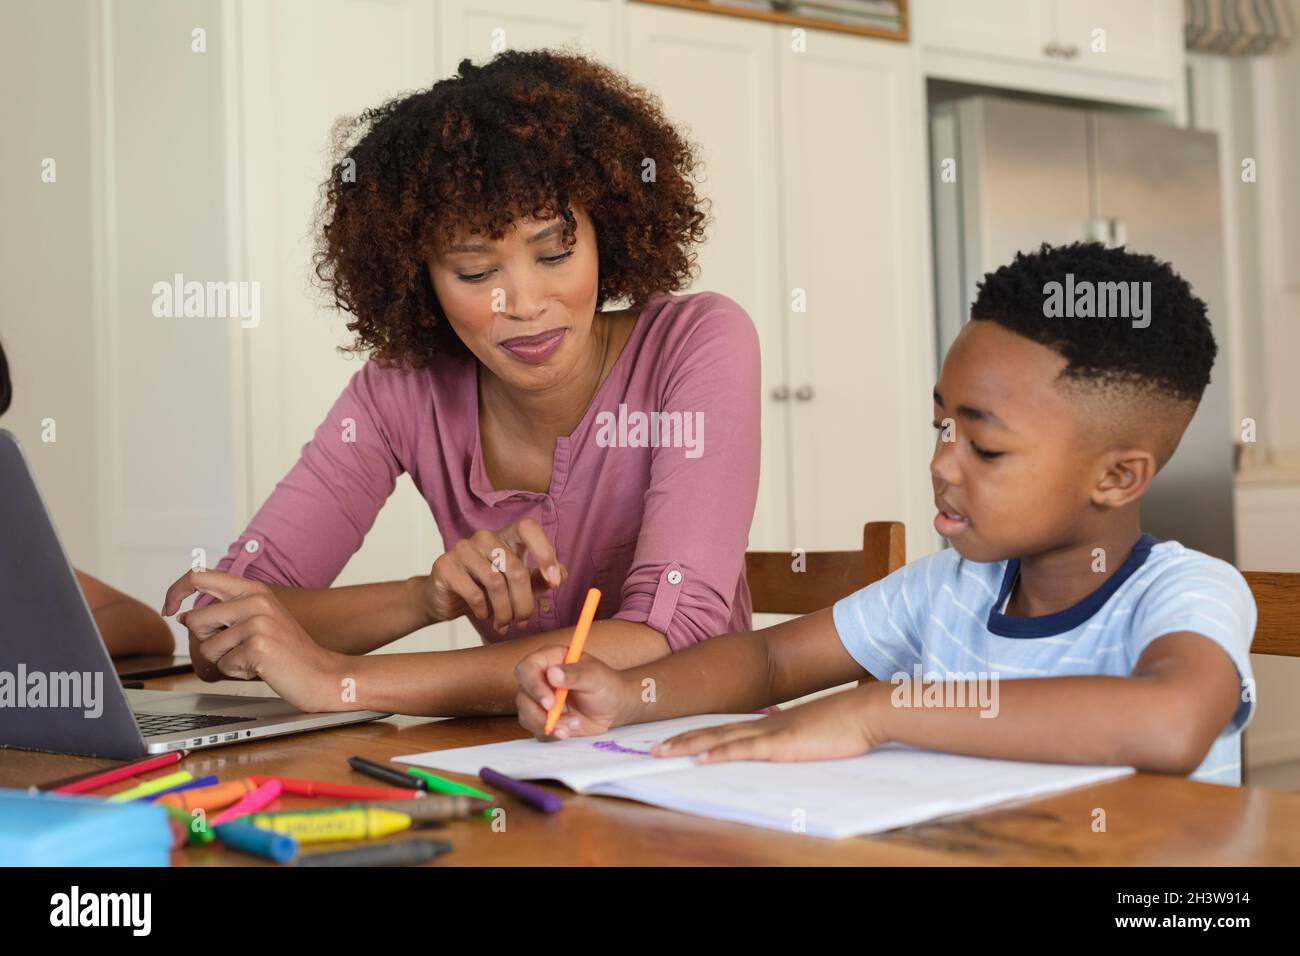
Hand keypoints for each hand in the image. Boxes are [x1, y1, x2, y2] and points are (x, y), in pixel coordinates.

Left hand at [161, 569, 350, 712]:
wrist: (323, 674)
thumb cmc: (289, 651)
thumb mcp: (258, 621)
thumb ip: (224, 613)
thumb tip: (182, 615)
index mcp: (255, 590)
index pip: (200, 576)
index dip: (176, 591)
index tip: (170, 608)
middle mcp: (256, 601)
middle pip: (195, 621)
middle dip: (207, 641)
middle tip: (238, 647)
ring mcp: (257, 623)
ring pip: (207, 647)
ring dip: (224, 660)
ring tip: (254, 658)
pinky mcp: (257, 647)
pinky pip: (223, 666)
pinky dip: (237, 673)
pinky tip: (261, 668)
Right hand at [422, 517, 567, 634]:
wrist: (447, 598)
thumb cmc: (486, 588)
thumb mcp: (518, 585)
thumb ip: (540, 578)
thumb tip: (561, 575)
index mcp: (506, 536)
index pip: (528, 528)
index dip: (544, 551)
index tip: (554, 581)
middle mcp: (485, 538)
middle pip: (516, 568)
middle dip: (524, 603)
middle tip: (522, 621)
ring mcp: (463, 548)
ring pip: (496, 583)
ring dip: (504, 611)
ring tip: (504, 623)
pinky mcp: (445, 565)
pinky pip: (474, 593)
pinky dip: (483, 610)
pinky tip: (483, 615)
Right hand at [515, 645, 630, 738]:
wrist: (614, 706)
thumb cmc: (606, 684)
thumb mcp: (595, 676)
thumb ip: (575, 674)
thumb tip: (553, 673)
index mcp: (549, 660)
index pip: (527, 669)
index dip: (533, 685)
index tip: (550, 702)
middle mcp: (540, 679)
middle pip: (523, 695)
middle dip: (540, 712)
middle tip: (560, 720)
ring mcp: (538, 701)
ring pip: (527, 715)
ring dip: (549, 724)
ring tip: (574, 724)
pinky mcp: (543, 719)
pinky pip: (536, 730)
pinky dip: (552, 734)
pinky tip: (570, 731)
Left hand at [653, 683, 886, 762]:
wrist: (865, 711)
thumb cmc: (845, 724)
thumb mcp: (813, 735)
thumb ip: (797, 741)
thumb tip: (790, 748)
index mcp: (770, 724)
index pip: (726, 729)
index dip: (699, 735)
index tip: (677, 741)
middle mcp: (763, 725)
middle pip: (713, 732)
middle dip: (681, 741)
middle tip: (654, 749)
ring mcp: (770, 733)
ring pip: (719, 739)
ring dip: (689, 747)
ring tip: (662, 753)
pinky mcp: (781, 744)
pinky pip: (744, 749)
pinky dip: (720, 753)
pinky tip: (701, 758)